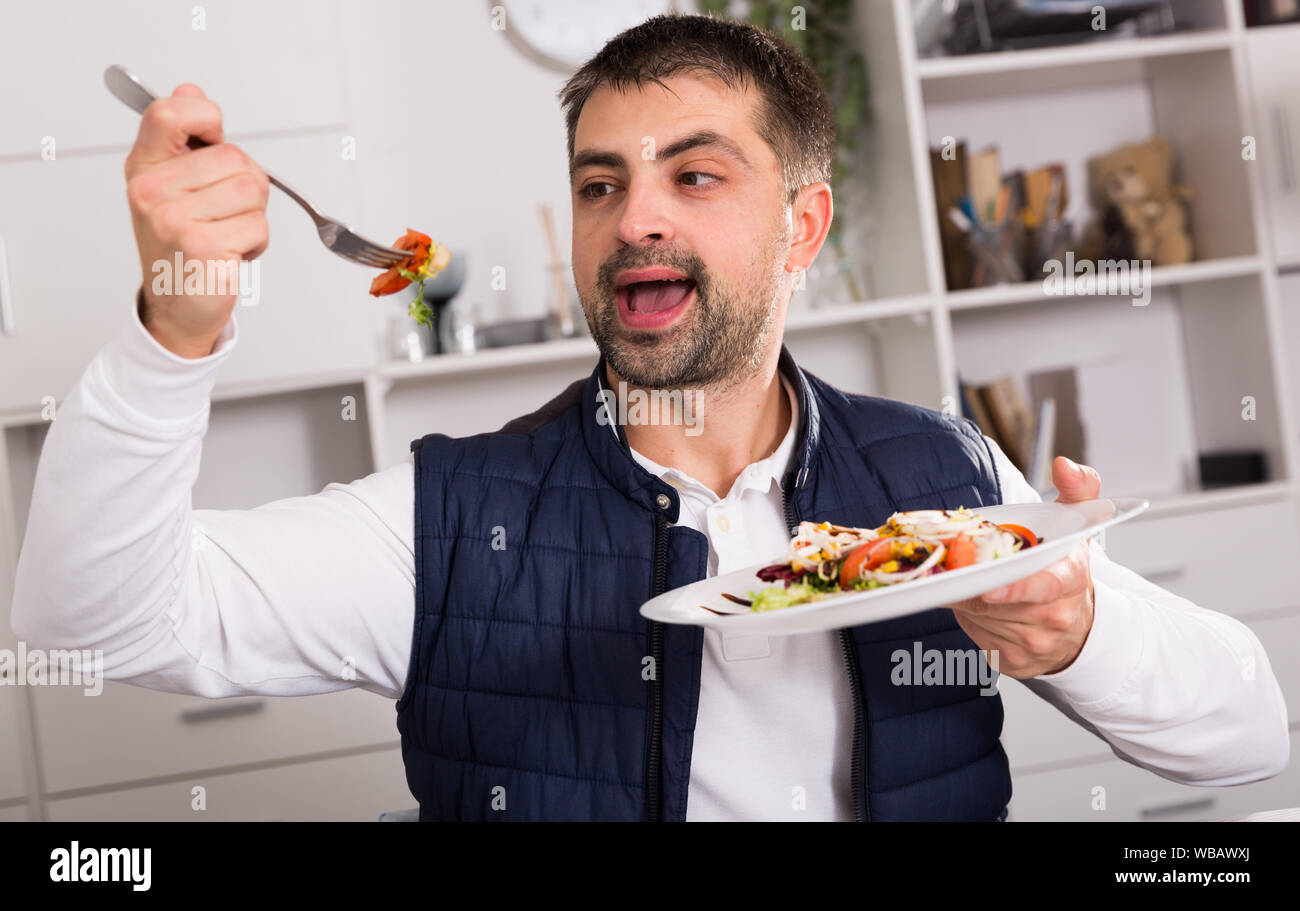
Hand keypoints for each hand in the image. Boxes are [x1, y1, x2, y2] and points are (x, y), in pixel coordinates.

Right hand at [124, 84, 269, 357]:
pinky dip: (257, 243)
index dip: (207, 118)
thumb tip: (190, 91)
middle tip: (222, 212)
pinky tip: (231, 254)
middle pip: (236, 157)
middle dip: (247, 186)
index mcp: (144, 167)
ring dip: (254, 216)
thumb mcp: (172, 185)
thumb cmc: (180, 245)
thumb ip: (183, 139)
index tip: (212, 140)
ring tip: (227, 233)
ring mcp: (174, 220)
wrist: (177, 306)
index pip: (172, 112)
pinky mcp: (202, 247)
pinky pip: (259, 226)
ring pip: (252, 191)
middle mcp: (152, 191)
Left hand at [948, 456, 1102, 678]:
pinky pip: (977, 639)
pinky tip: (975, 605)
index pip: (1046, 586)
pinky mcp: (1015, 663)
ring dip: (964, 599)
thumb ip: (1077, 488)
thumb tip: (1065, 465)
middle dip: (970, 584)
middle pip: (997, 602)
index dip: (1016, 589)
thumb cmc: (1064, 567)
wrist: (1078, 623)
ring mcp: (1036, 644)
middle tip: (949, 567)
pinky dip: (968, 620)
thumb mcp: (1076, 524)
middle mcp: (1057, 616)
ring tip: (968, 580)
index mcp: (1071, 578)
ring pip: (980, 619)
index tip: (990, 588)